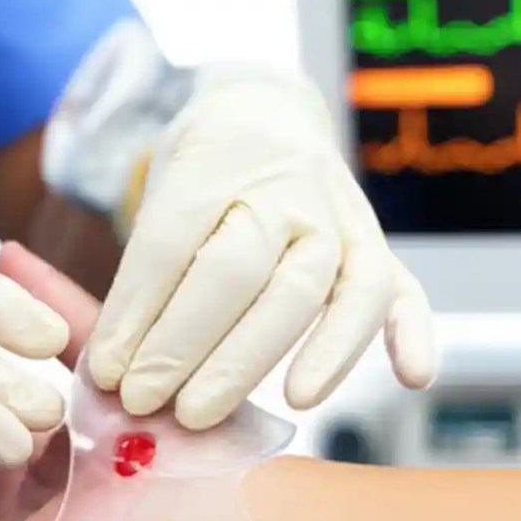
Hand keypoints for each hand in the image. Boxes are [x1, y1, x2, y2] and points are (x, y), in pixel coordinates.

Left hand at [89, 67, 436, 429]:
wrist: (266, 114)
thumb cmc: (205, 177)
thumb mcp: (162, 199)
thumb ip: (148, 277)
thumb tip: (118, 370)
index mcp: (215, 169)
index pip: (171, 245)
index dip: (136, 315)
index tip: (108, 375)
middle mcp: (284, 189)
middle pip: (242, 270)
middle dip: (193, 346)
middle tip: (154, 402)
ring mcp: (338, 217)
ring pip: (323, 285)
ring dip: (297, 352)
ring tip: (279, 406)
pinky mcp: (374, 247)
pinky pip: (401, 288)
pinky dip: (412, 331)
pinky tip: (412, 377)